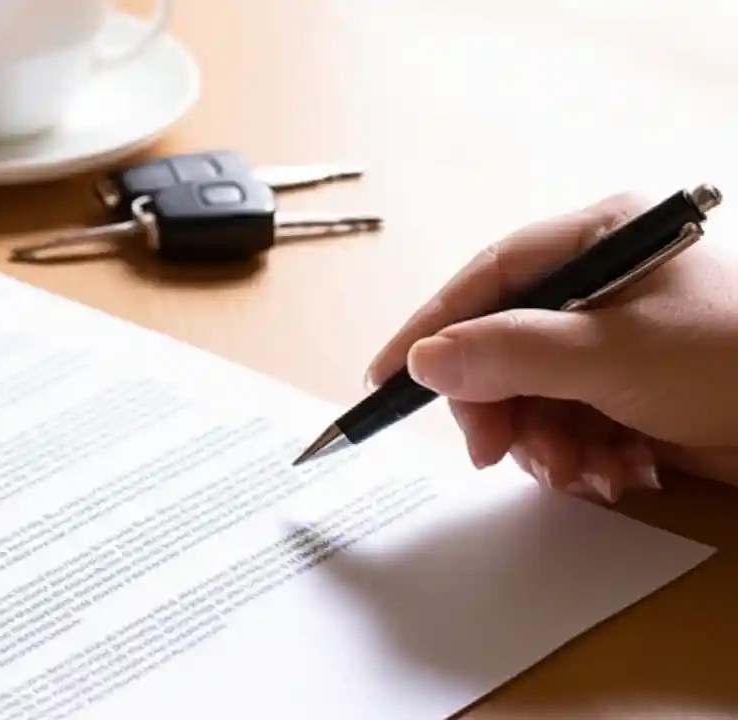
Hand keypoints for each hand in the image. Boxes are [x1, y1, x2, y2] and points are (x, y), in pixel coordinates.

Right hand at [366, 192, 737, 503]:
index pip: (490, 277)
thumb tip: (424, 361)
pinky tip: (618, 473)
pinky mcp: (631, 395)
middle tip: (497, 452)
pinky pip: (568, 425)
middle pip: (503, 346)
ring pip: (531, 396)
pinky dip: (581, 457)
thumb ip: (510, 354)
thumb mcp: (613, 354)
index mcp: (601, 239)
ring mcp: (615, 343)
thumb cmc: (735, 362)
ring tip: (585, 470)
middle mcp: (602, 285)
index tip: (386, 376)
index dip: (432, 327)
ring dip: (547, 443)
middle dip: (501, 406)